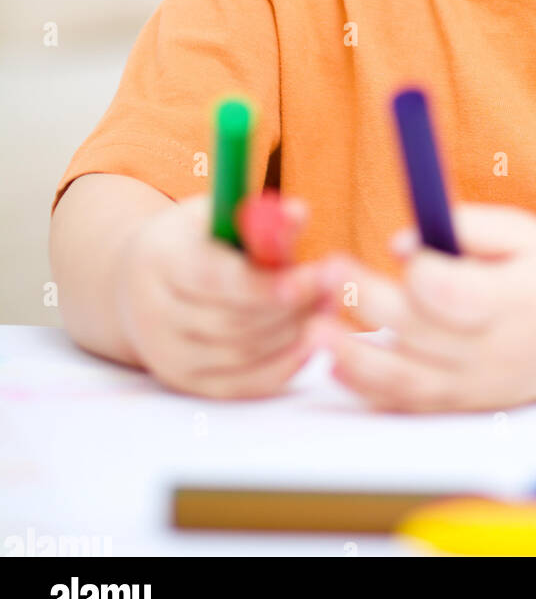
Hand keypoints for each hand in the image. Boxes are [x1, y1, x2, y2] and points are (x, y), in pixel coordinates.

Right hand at [114, 193, 338, 398]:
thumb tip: (297, 214)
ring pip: (244, 355)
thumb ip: (258, 218)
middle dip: (293, 307)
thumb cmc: (193, 240)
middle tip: (336, 286)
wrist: (137, 284)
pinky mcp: (186, 383)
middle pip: (233, 322)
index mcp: (161, 261)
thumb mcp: (217, 216)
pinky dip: (283, 365)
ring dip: (294, 333)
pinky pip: (243, 384)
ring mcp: (167, 355)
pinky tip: (310, 340)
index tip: (317, 277)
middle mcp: (154, 314)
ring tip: (328, 305)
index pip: (216, 280)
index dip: (267, 284)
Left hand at [312, 205, 535, 412]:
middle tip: (327, 270)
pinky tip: (334, 364)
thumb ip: (467, 227)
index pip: (456, 295)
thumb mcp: (525, 232)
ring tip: (313, 330)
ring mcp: (477, 386)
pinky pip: (408, 402)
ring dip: (353, 356)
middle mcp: (496, 352)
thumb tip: (400, 243)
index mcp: (518, 302)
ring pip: (406, 379)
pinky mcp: (462, 404)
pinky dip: (368, 387)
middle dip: (366, 300)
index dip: (421, 271)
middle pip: (419, 332)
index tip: (399, 247)